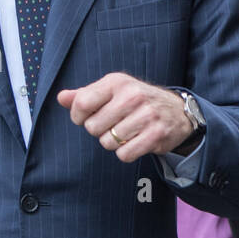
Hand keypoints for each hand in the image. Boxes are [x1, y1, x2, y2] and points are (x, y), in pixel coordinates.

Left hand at [57, 74, 196, 160]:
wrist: (177, 111)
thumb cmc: (137, 101)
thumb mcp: (113, 91)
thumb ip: (85, 95)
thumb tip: (61, 98)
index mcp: (117, 82)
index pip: (82, 103)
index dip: (78, 116)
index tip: (88, 117)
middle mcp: (132, 96)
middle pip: (93, 127)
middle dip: (99, 131)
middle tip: (113, 125)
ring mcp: (146, 115)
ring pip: (108, 143)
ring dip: (113, 143)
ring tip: (126, 132)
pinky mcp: (156, 135)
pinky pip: (125, 155)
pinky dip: (126, 153)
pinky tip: (135, 142)